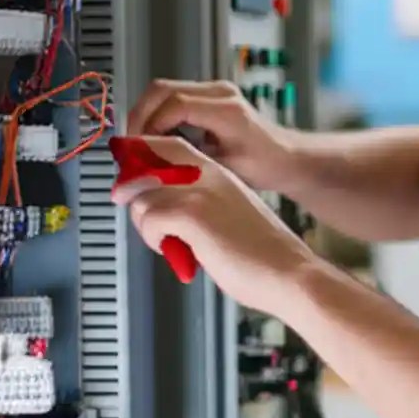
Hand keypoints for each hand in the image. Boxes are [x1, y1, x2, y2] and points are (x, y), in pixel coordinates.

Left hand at [112, 136, 316, 312]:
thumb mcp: (230, 215)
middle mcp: (207, 175)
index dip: (141, 156)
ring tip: (166, 242)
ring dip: (144, 222)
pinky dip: (153, 238)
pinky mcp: (192, 215)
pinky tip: (175, 251)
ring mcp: (199, 192)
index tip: (130, 175)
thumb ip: (199, 205)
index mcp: (219, 172)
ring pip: (142, 195)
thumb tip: (163, 211)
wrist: (288, 272)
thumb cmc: (262, 254)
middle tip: (134, 210)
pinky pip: (149, 219)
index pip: (168, 145)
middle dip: (132, 187)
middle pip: (147, 162)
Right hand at [126, 79, 293, 191]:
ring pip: (164, 90)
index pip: (175, 104)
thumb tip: (149, 162)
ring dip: (146, 113)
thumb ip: (187, 161)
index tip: (138, 147)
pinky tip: (156, 136)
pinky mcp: (210, 95)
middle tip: (130, 144)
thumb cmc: (263, 166)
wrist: (285, 156)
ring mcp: (215, 90)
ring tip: (139, 142)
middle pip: (162, 89)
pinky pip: (174, 95)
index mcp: (226, 110)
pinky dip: (158, 113)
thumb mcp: (224, 170)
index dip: (150, 124)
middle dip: (140, 115)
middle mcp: (219, 92)